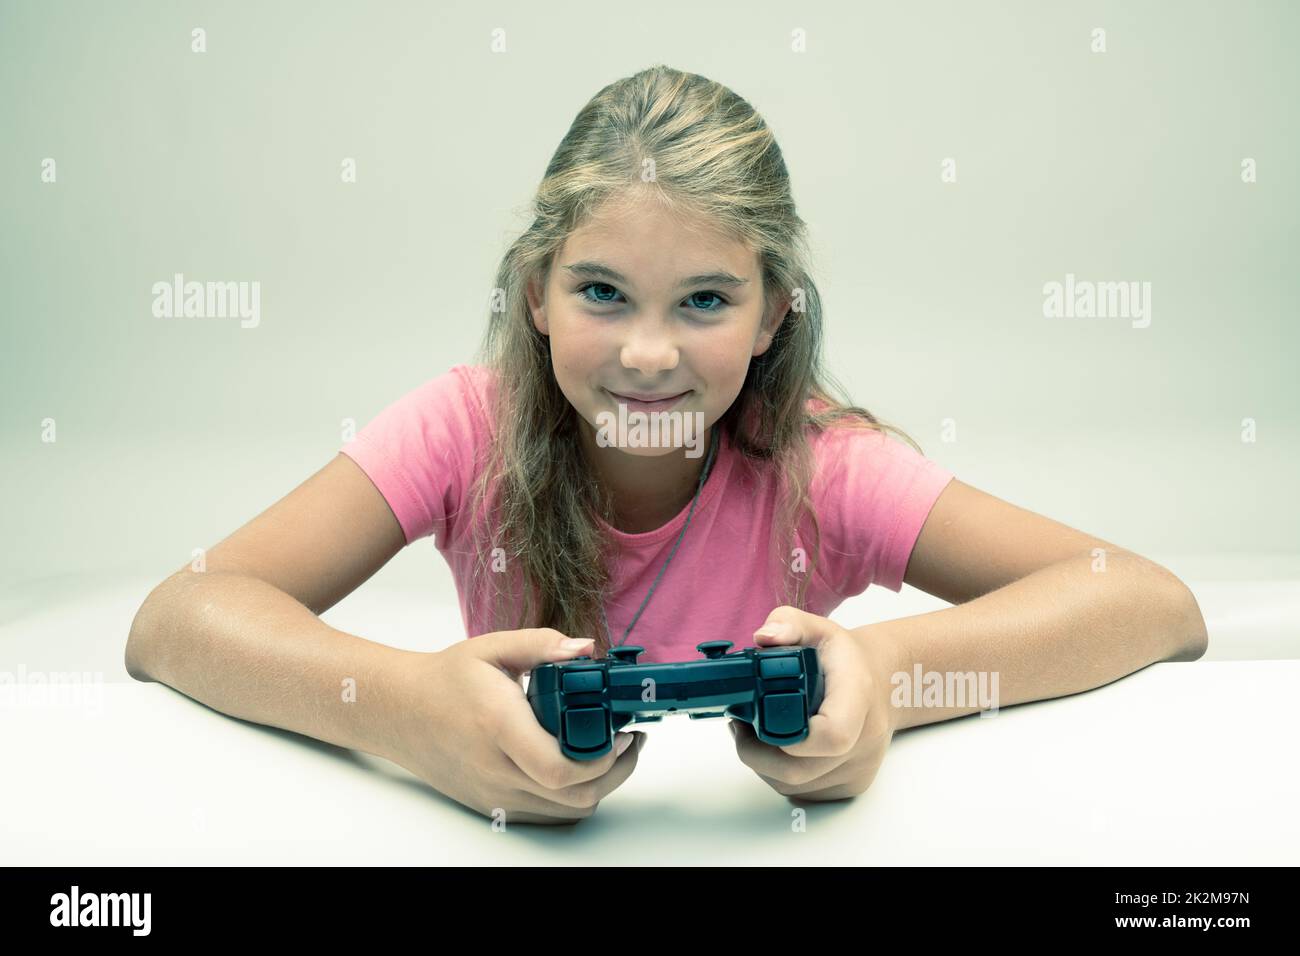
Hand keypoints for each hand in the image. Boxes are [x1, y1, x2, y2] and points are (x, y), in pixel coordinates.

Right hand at [391, 629, 645, 824]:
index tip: (621, 733)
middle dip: (615, 772)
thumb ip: (542, 644)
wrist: (401, 712)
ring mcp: (495, 794)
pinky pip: (547, 815)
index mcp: (499, 727)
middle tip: (628, 741)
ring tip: (611, 753)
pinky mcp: (494, 806)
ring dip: (598, 786)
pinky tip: (580, 768)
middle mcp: (497, 769)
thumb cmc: (445, 680)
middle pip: (574, 795)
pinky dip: (573, 798)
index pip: (559, 767)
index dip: (602, 758)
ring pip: (566, 811)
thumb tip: (586, 648)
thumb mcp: (493, 648)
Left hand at [730, 606, 896, 800]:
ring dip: (764, 765)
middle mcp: (865, 737)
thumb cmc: (843, 659)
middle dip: (757, 753)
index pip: (832, 734)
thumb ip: (787, 624)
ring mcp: (860, 766)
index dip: (791, 738)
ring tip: (753, 735)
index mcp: (856, 695)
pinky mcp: (852, 784)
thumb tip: (763, 638)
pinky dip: (780, 776)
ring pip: (796, 785)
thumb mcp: (817, 628)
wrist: (883, 684)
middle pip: (801, 770)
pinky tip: (774, 750)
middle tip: (739, 727)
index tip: (760, 721)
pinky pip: (805, 792)